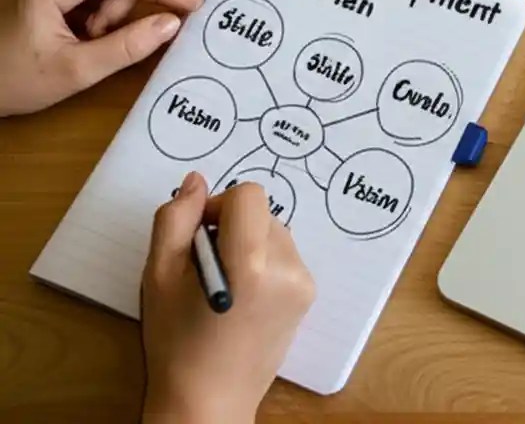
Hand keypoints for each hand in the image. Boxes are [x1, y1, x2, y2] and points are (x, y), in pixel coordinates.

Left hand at [0, 0, 201, 116]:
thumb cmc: (11, 80)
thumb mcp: (76, 70)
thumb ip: (127, 47)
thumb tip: (171, 24)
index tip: (194, 7)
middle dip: (121, 6)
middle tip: (104, 40)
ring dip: (106, 10)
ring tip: (87, 43)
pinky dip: (90, 11)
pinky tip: (77, 38)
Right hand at [141, 173, 314, 423]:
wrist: (209, 400)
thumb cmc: (175, 341)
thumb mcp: (158, 275)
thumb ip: (175, 219)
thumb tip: (196, 181)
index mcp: (251, 264)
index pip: (249, 195)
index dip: (218, 206)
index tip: (199, 235)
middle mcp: (288, 269)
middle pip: (263, 213)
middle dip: (232, 226)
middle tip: (205, 264)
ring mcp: (304, 283)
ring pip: (276, 232)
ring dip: (248, 243)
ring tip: (225, 283)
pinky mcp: (309, 295)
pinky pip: (286, 255)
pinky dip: (264, 262)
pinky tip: (244, 295)